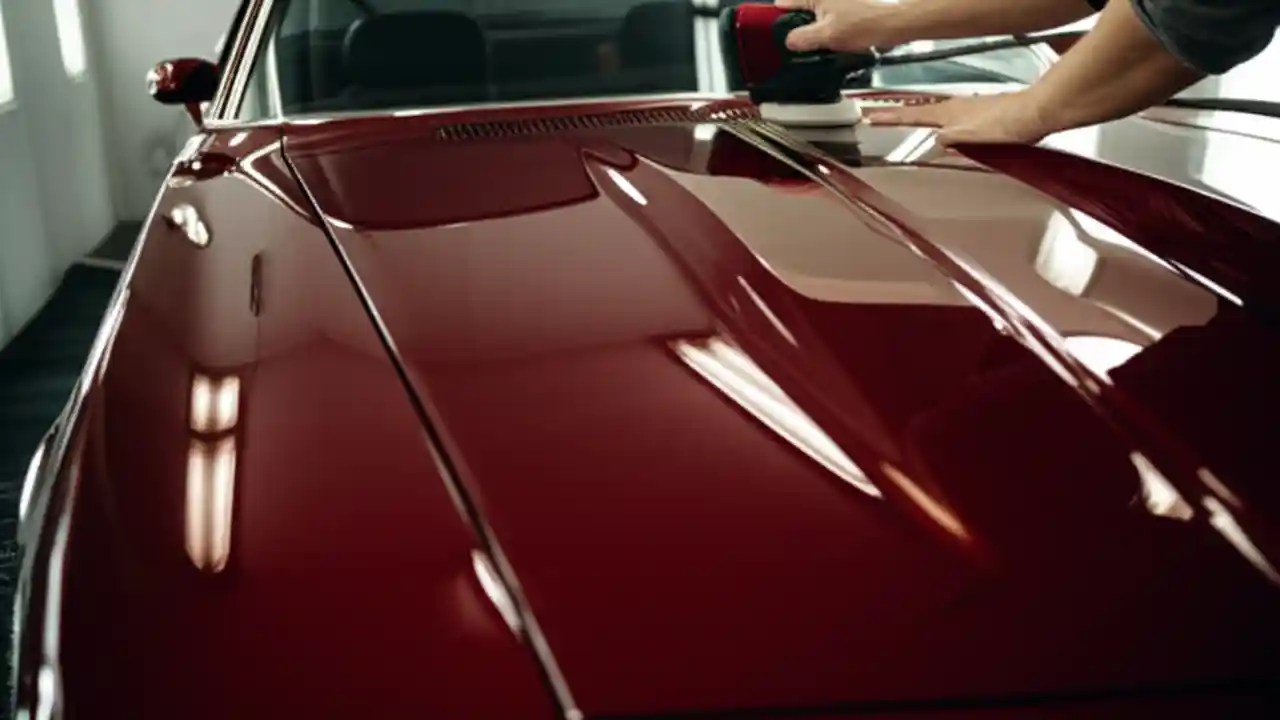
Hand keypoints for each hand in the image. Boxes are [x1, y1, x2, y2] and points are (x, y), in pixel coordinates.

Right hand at [775, 0, 905, 52]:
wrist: (896, 21)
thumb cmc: (863, 24)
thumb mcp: (828, 36)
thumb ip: (804, 38)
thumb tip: (789, 41)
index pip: (787, 2)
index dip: (777, 16)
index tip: (769, 27)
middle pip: (803, 10)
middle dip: (798, 26)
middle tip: (794, 45)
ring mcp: (840, 2)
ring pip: (818, 15)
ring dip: (815, 30)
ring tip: (813, 47)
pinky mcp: (851, 8)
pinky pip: (832, 18)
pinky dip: (829, 29)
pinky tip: (831, 43)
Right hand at [864, 93, 1055, 145]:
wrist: (1036, 114)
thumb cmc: (1004, 126)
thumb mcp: (970, 137)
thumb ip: (948, 141)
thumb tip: (933, 144)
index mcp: (948, 114)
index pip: (912, 116)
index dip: (890, 118)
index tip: (870, 118)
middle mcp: (955, 108)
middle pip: (922, 113)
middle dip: (901, 117)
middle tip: (882, 120)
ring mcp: (969, 110)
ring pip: (938, 117)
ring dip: (922, 121)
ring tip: (908, 126)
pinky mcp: (982, 115)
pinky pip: (954, 122)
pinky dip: (943, 127)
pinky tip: (947, 134)